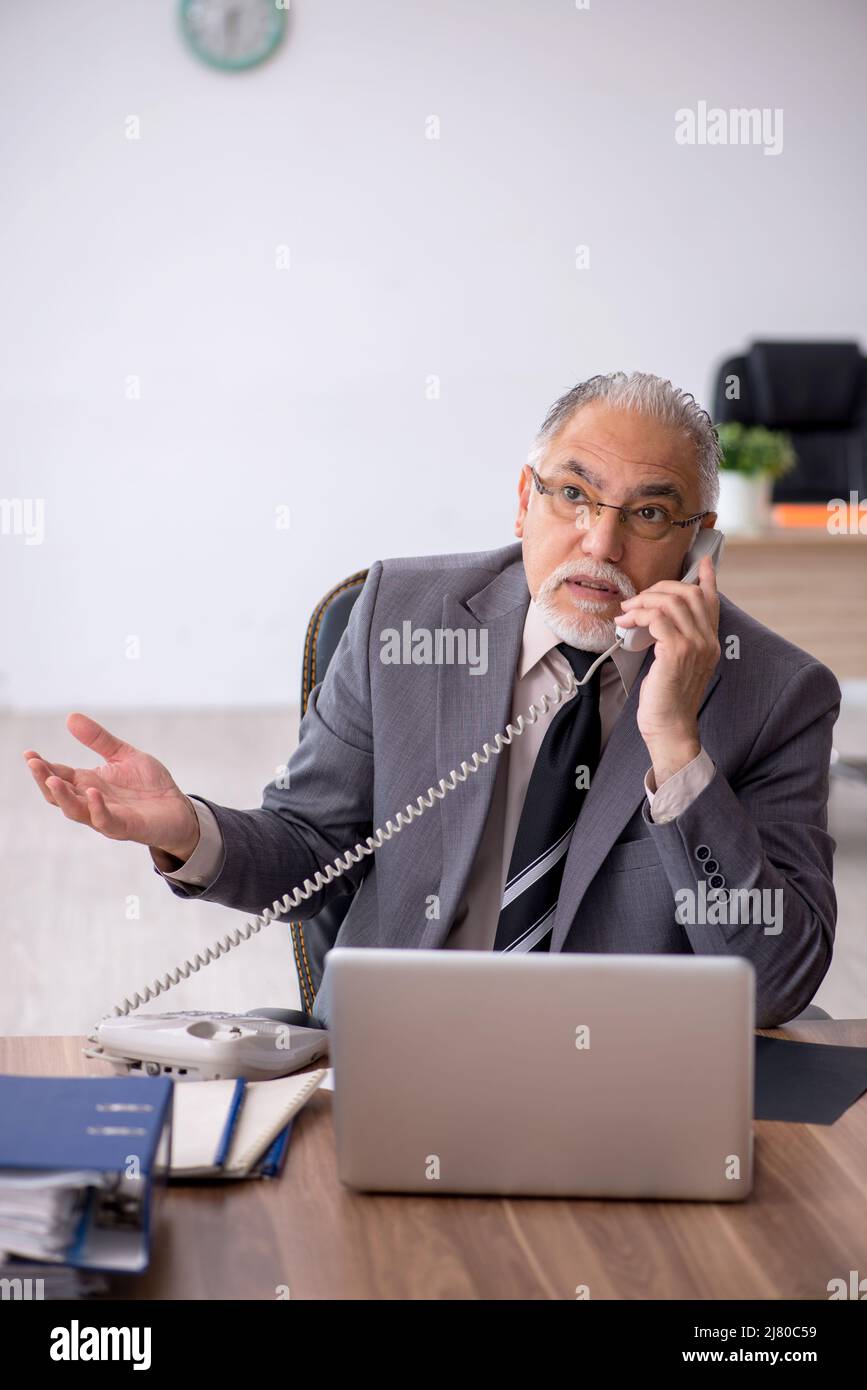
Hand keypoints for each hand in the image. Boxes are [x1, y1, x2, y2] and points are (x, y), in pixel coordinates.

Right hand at [23, 713, 200, 860]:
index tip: (29, 753)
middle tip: (34, 763)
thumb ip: (99, 739)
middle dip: (45, 780)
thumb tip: (70, 717)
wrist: (179, 808)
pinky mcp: (126, 827)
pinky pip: (106, 821)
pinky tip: (93, 793)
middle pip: (59, 795)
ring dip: (63, 796)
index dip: (43, 766)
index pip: (59, 776)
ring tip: (53, 779)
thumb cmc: (149, 785)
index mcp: (89, 783)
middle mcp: (92, 801)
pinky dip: (97, 809)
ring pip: (76, 811)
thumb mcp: (123, 755)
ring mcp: (107, 816)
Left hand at [616, 554, 720, 784]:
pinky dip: (638, 615)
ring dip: (643, 601)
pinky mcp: (676, 651)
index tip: (703, 562)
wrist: (670, 728)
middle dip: (659, 589)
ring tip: (627, 613)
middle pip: (688, 593)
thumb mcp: (673, 664)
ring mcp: (695, 645)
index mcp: (710, 642)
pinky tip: (626, 624)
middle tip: (636, 600)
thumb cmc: (667, 699)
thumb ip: (672, 640)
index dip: (707, 579)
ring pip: (671, 602)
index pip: (712, 601)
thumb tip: (656, 619)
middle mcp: (707, 640)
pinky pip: (657, 617)